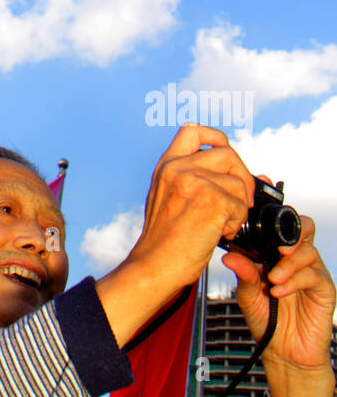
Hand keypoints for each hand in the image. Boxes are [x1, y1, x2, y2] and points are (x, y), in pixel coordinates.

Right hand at [131, 123, 256, 284]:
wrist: (155, 266)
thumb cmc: (163, 240)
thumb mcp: (165, 197)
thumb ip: (189, 178)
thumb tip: (232, 172)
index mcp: (167, 165)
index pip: (193, 130)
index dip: (215, 137)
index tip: (223, 153)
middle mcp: (179, 168)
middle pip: (227, 153)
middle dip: (242, 176)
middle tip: (239, 199)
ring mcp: (196, 182)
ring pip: (240, 182)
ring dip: (241, 205)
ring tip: (224, 223)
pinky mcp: (213, 201)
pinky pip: (242, 205)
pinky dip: (238, 222)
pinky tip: (222, 233)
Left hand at [223, 209, 335, 373]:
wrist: (284, 353)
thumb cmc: (266, 320)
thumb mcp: (247, 295)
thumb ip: (243, 274)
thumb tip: (229, 256)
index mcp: (276, 254)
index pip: (280, 226)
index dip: (272, 218)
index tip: (257, 221)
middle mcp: (296, 259)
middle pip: (304, 228)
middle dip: (290, 232)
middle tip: (276, 247)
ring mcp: (312, 272)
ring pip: (308, 251)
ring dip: (288, 263)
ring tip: (273, 279)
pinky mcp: (324, 289)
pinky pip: (314, 275)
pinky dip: (295, 281)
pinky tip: (279, 291)